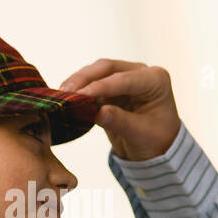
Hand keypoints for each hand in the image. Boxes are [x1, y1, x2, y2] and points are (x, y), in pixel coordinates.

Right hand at [59, 59, 181, 161]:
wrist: (156, 149)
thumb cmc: (156, 141)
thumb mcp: (141, 135)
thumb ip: (120, 122)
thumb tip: (98, 113)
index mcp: (155, 80)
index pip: (124, 79)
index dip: (101, 86)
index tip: (80, 95)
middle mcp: (141, 73)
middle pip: (107, 68)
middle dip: (85, 78)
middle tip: (65, 91)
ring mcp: (125, 78)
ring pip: (96, 73)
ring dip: (78, 82)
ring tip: (61, 95)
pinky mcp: (111, 87)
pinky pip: (91, 84)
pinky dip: (78, 90)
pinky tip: (66, 98)